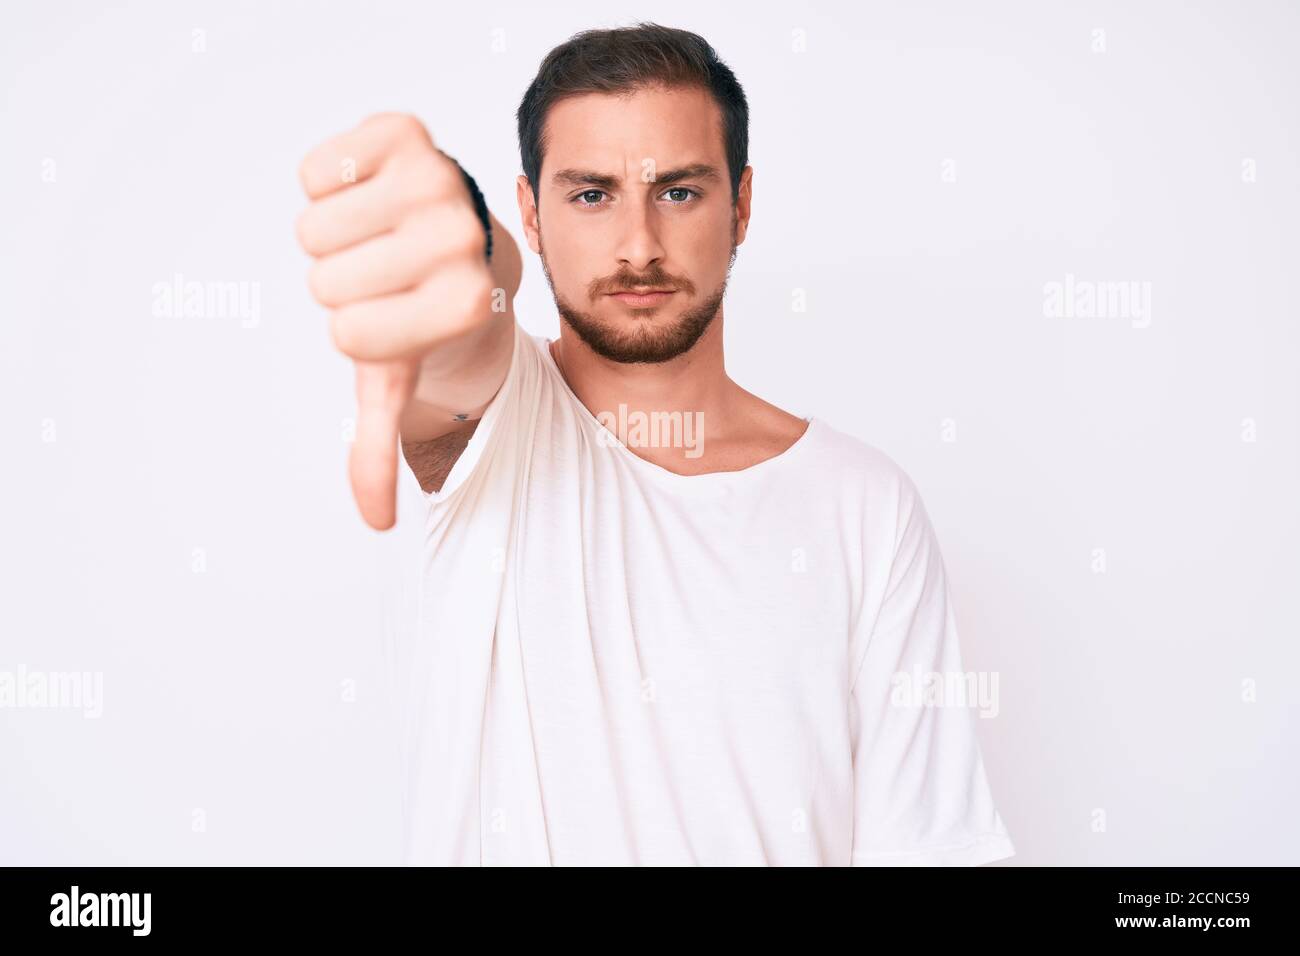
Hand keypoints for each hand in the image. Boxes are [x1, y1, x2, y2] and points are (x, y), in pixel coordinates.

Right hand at [295, 113, 495, 529]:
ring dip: (332, 239)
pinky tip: (370, 196)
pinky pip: (313, 171)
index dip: (356, 334)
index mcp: (466, 302)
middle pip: (325, 281)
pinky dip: (324, 188)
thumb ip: (381, 446)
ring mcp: (439, 177)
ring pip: (314, 227)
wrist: (466, 245)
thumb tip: (377, 523)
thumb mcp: (404, 379)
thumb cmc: (425, 315)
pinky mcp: (405, 131)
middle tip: (388, 278)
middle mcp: (462, 235)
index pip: (350, 335)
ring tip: (381, 239)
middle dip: (341, 287)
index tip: (397, 320)